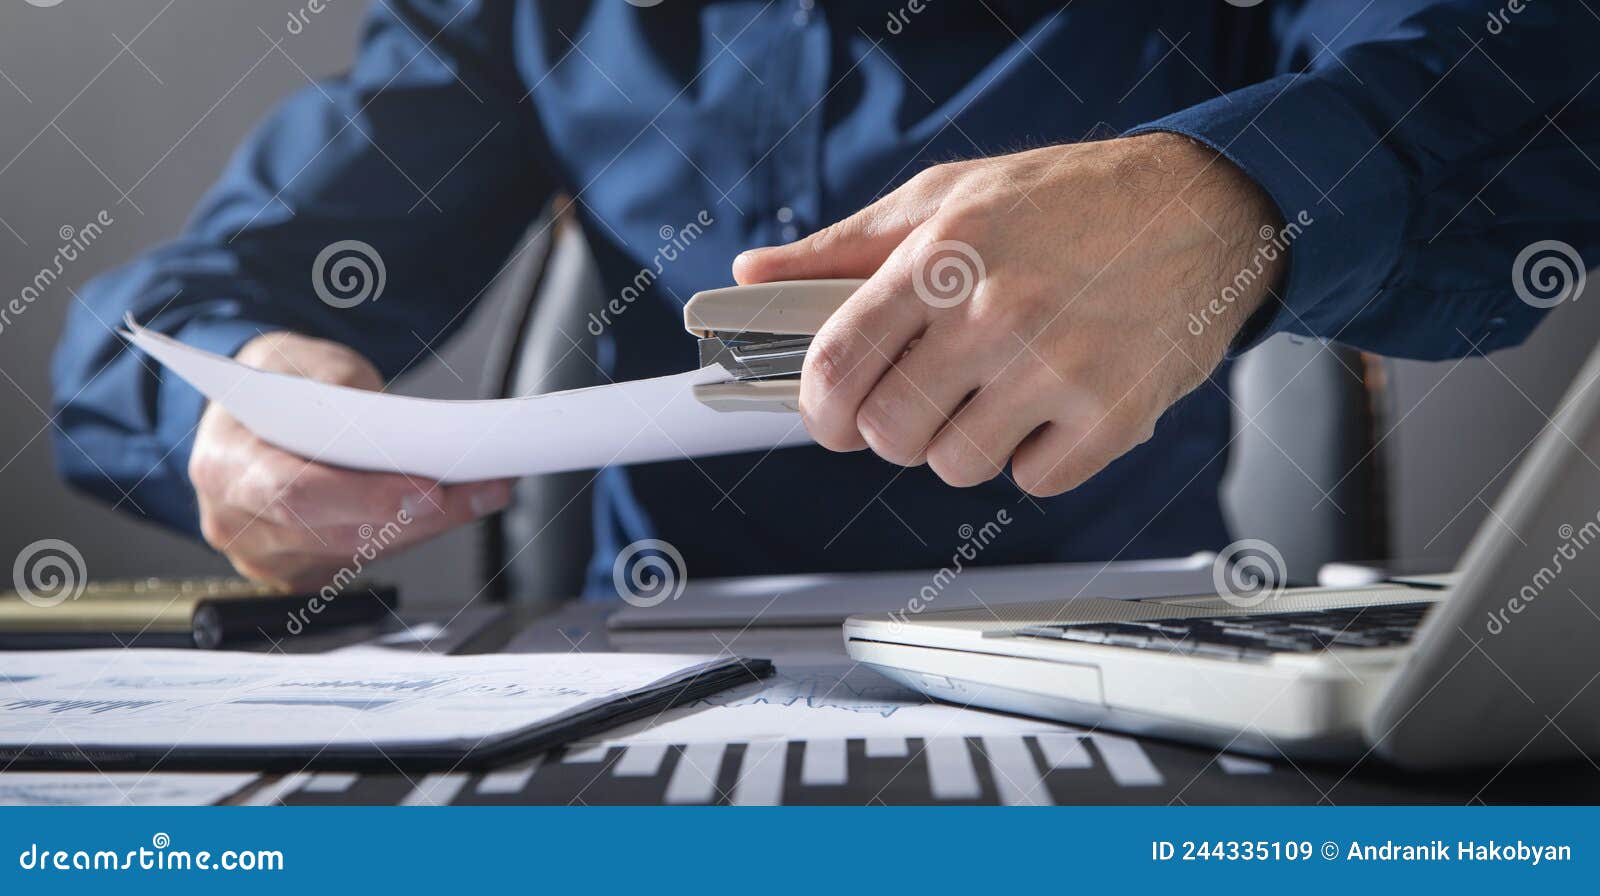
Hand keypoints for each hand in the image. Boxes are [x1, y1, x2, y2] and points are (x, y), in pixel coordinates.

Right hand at [188, 331, 513, 590]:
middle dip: (417, 515)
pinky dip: (415, 531)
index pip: (294, 494)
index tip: (431, 488)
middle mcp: (236, 522)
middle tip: (482, 490)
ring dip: (429, 525)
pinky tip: (460, 504)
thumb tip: (394, 428)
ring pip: (361, 552)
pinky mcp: (301, 569)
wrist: (255, 408)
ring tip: (486, 490)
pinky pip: (366, 558)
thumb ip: (341, 390)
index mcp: (223, 465)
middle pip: (337, 533)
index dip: (366, 497)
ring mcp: (267, 555)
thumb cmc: (278, 381)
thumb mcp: (304, 359)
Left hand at [733, 133, 1285, 496]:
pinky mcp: (1115, 415)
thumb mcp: (944, 197)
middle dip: (891, 426)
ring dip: (963, 442)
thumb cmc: (1066, 199)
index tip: (826, 413)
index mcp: (943, 256)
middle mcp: (999, 313)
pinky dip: (1035, 457)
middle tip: (920, 396)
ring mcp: (1060, 369)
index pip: (838, 364)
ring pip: (955, 466)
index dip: (817, 407)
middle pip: (889, 432)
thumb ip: (842, 246)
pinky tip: (1051, 405)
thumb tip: (753, 274)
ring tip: (995, 391)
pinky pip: (1034, 482)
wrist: (1205, 205)